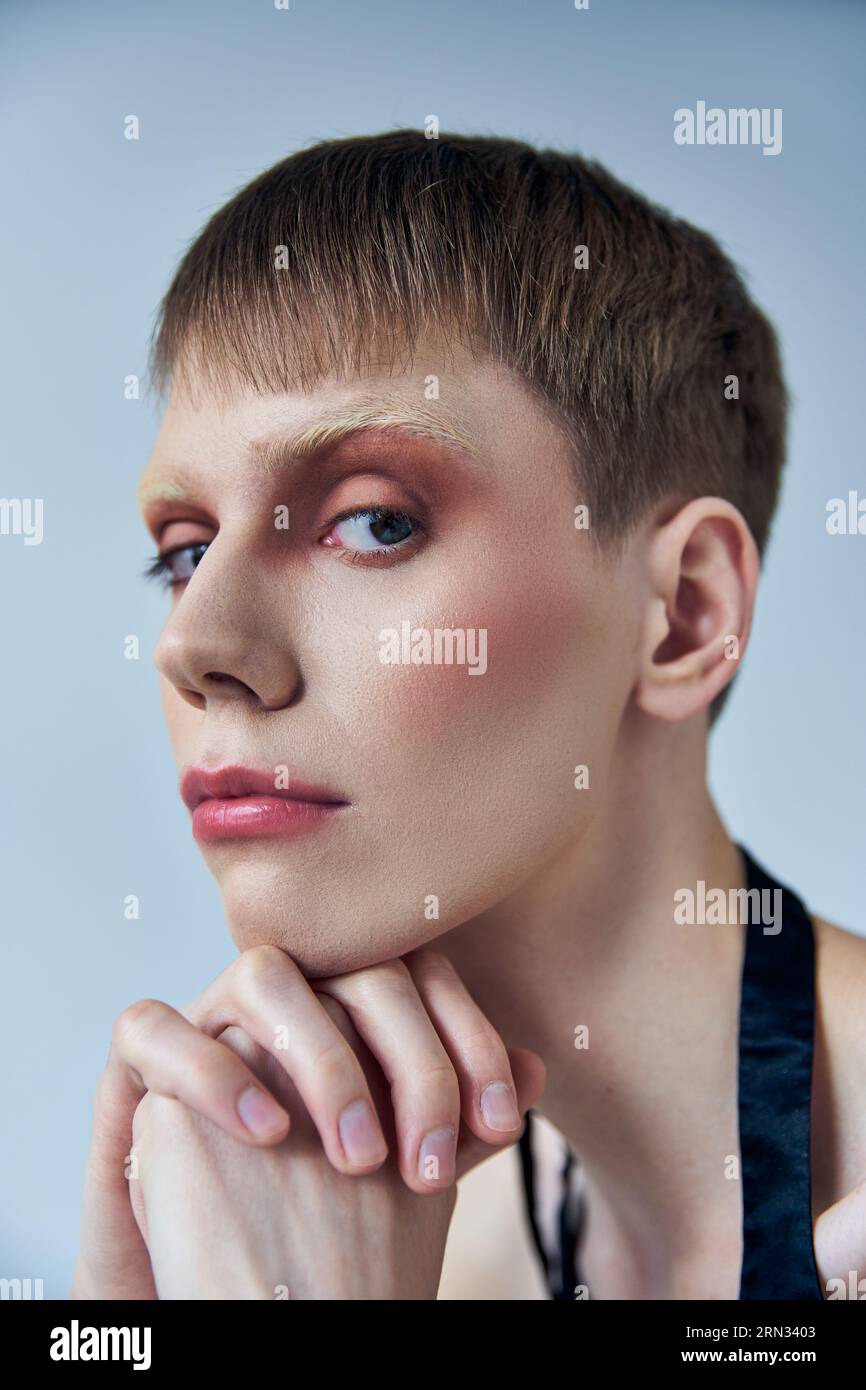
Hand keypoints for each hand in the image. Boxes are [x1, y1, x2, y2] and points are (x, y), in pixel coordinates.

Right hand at [72, 945, 545, 1297]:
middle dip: (411, 1060)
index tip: (498, 1125)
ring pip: (262, 974)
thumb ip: (459, 1119)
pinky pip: (151, 1027)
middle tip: (426, 1162)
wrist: (239, 1297)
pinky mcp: (142, 1068)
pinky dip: (213, 1071)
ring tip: (355, 1156)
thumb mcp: (408, 1177)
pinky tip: (269, 1133)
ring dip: (322, 1055)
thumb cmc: (329, 1232)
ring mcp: (209, 1023)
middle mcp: (285, 1001)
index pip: (419, 974)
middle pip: (356, 969)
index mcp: (350, 1009)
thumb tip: (538, 1066)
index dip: (467, 1037)